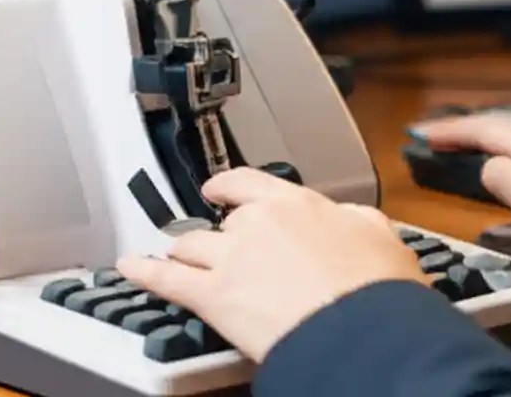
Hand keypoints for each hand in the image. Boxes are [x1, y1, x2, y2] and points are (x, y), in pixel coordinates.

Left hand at [117, 168, 423, 362]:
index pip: (249, 182)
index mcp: (298, 204)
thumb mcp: (381, 236)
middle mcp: (258, 222)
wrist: (361, 327)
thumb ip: (357, 221)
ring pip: (188, 245)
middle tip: (218, 245)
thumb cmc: (377, 287)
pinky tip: (129, 267)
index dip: (229, 185)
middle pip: (219, 221)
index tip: (222, 189)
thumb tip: (350, 219)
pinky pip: (165, 278)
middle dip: (217, 234)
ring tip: (176, 257)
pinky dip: (143, 271)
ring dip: (183, 252)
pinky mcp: (213, 297)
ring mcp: (231, 258)